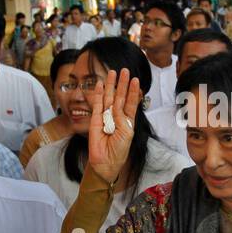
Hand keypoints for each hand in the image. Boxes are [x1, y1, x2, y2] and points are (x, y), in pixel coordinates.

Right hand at [86, 67, 142, 185]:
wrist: (106, 161)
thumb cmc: (119, 150)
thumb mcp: (126, 133)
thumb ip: (122, 117)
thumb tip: (117, 105)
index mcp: (128, 120)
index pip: (131, 102)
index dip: (133, 91)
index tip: (136, 80)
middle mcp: (117, 116)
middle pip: (120, 96)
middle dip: (123, 84)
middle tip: (125, 71)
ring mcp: (106, 117)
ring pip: (109, 97)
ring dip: (112, 85)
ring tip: (114, 72)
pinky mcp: (95, 119)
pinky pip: (97, 104)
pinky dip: (99, 94)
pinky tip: (102, 84)